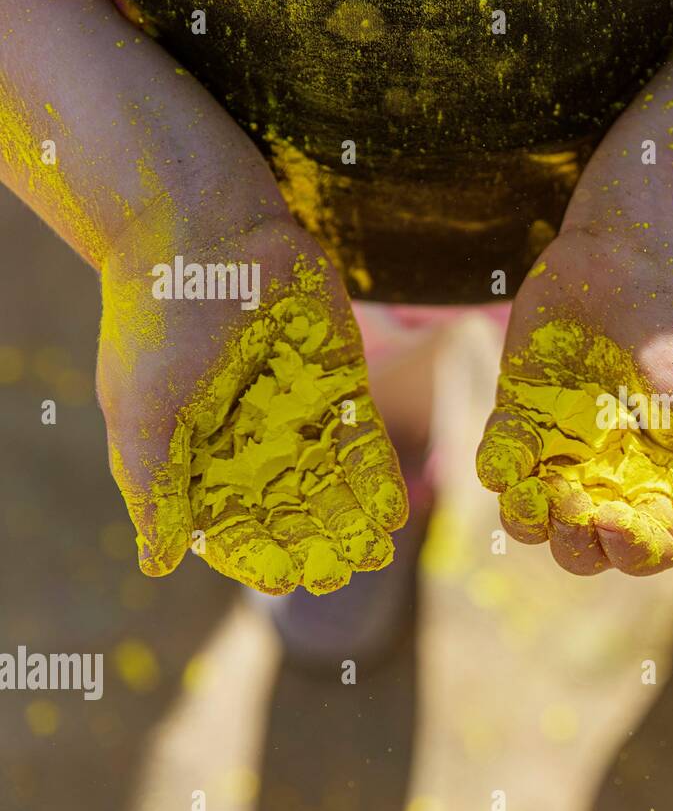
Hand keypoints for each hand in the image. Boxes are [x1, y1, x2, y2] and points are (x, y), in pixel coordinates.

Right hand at [97, 217, 407, 594]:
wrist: (207, 231)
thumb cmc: (160, 319)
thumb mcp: (142, 410)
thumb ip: (154, 486)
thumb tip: (156, 565)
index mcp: (198, 460)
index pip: (232, 527)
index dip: (259, 557)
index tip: (288, 579)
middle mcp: (251, 448)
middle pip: (289, 515)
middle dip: (315, 547)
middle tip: (342, 573)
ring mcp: (298, 418)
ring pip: (331, 488)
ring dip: (351, 524)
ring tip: (374, 554)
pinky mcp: (339, 386)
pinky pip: (363, 444)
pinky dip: (377, 478)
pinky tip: (392, 510)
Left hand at [476, 226, 672, 575]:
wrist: (648, 251)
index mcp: (668, 485)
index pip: (647, 549)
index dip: (633, 552)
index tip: (621, 522)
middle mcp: (614, 475)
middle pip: (586, 546)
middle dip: (577, 545)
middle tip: (578, 512)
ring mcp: (565, 445)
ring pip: (536, 517)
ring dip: (531, 524)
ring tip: (536, 500)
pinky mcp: (523, 410)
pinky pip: (501, 461)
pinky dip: (499, 471)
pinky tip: (512, 458)